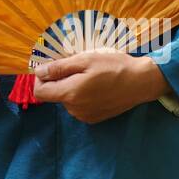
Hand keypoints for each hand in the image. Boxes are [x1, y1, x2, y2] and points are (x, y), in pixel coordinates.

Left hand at [28, 51, 164, 123]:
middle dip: (59, 80)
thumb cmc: (113, 67)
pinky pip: (78, 106)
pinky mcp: (94, 118)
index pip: (39, 92)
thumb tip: (38, 72)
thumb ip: (59, 68)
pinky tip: (96, 86)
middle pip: (54, 94)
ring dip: (71, 87)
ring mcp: (85, 116)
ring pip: (66, 100)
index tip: (51, 67)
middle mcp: (74, 109)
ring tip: (90, 76)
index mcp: (70, 94)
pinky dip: (81, 95)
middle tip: (77, 67)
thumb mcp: (84, 60)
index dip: (40, 78)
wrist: (140, 82)